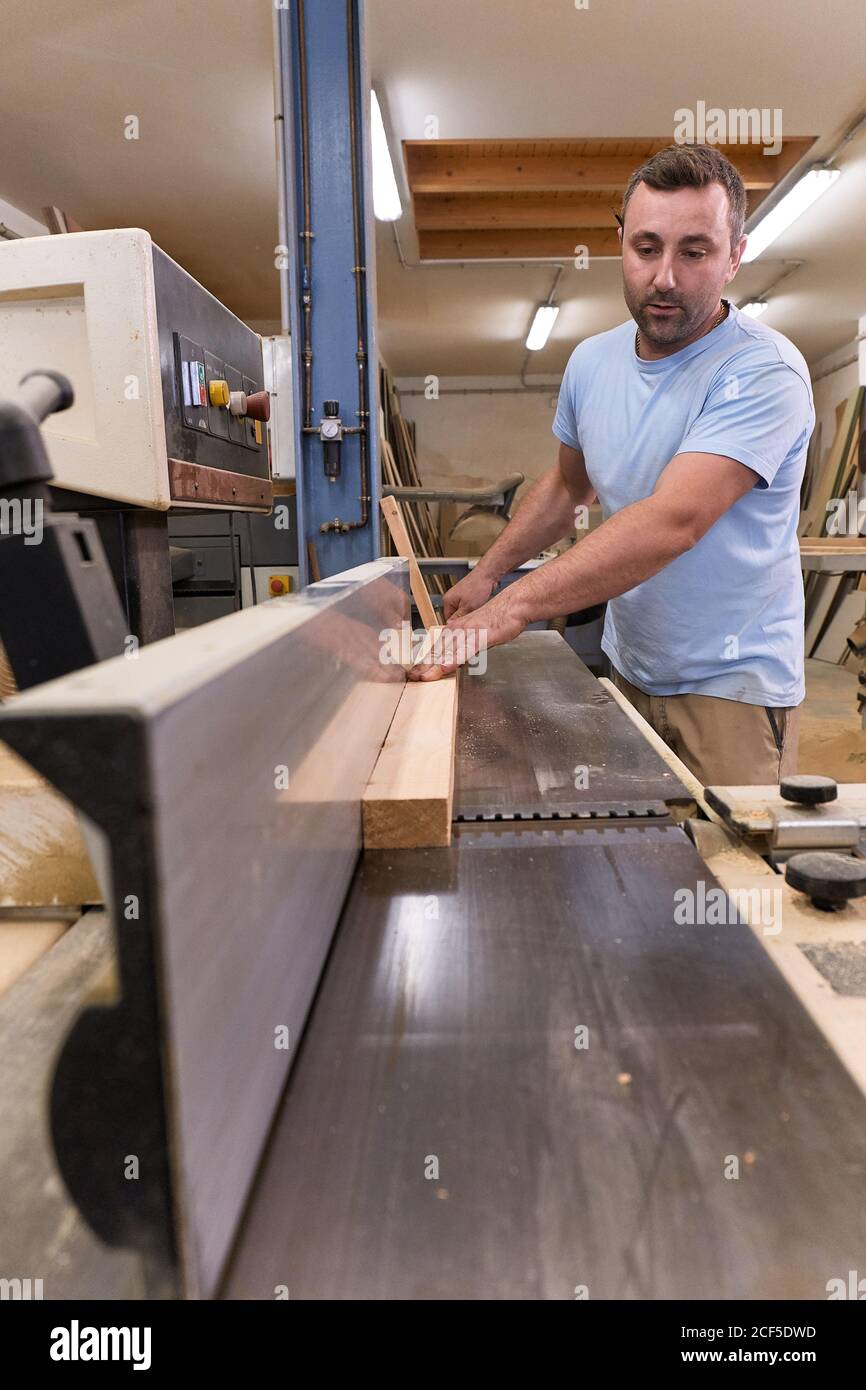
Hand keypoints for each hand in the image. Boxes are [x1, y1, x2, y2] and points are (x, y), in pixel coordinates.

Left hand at [409, 588, 528, 680]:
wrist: (512, 606)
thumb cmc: (497, 619)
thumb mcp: (476, 633)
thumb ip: (465, 645)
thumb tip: (458, 658)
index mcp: (456, 630)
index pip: (437, 648)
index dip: (425, 661)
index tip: (416, 672)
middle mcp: (458, 631)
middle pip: (438, 651)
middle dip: (424, 666)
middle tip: (413, 677)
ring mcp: (467, 634)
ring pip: (448, 652)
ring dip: (435, 666)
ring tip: (423, 677)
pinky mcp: (479, 638)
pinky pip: (465, 650)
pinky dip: (454, 659)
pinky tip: (446, 667)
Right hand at [443, 566, 497, 620]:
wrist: (487, 575)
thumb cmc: (477, 586)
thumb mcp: (467, 606)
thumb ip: (458, 617)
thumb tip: (451, 625)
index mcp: (448, 600)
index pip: (448, 619)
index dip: (456, 625)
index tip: (463, 629)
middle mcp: (452, 598)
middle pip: (455, 616)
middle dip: (464, 619)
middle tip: (472, 620)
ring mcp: (460, 597)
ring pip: (463, 612)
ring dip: (470, 614)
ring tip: (476, 610)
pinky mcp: (468, 596)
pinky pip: (469, 607)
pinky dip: (474, 609)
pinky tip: (479, 606)